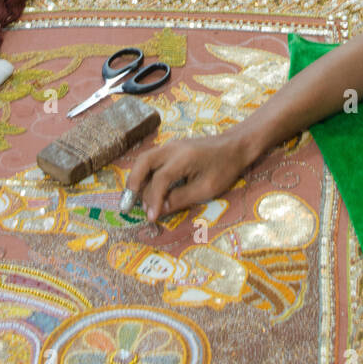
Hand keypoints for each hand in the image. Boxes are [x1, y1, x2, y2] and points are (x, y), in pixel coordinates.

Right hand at [126, 132, 250, 222]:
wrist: (235, 146)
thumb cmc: (225, 168)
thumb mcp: (206, 188)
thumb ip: (181, 198)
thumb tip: (160, 209)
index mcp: (182, 158)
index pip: (159, 180)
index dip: (153, 200)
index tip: (151, 217)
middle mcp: (172, 148)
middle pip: (142, 163)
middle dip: (133, 185)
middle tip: (127, 205)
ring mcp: (170, 146)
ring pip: (144, 159)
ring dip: (136, 179)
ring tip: (132, 199)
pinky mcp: (171, 148)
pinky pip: (151, 159)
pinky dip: (144, 173)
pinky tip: (145, 188)